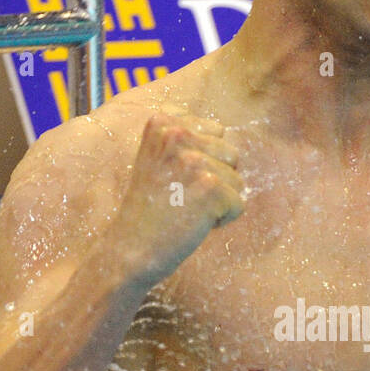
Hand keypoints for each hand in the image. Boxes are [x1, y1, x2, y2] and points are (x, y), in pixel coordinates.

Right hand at [114, 108, 244, 282]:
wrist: (129, 248)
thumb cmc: (149, 208)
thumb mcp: (157, 157)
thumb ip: (185, 138)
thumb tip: (225, 133)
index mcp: (163, 122)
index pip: (216, 131)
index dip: (204, 160)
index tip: (174, 178)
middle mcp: (177, 135)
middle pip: (230, 153)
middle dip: (215, 179)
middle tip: (181, 196)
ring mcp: (194, 161)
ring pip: (237, 180)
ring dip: (218, 200)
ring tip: (186, 208)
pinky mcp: (210, 188)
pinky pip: (239, 203)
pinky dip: (222, 220)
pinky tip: (193, 223)